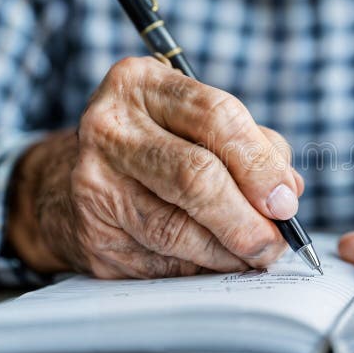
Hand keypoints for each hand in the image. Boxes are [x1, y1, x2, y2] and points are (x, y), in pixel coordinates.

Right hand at [7, 57, 303, 277]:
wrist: (65, 182)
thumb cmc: (155, 145)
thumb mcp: (195, 121)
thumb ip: (251, 145)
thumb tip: (287, 192)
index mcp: (141, 84)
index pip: (216, 117)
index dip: (260, 164)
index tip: (286, 200)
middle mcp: (110, 129)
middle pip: (196, 177)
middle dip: (247, 218)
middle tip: (275, 241)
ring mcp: (94, 185)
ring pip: (179, 230)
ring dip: (230, 252)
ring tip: (254, 254)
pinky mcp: (93, 237)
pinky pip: (162, 262)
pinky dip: (201, 267)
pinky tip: (214, 261)